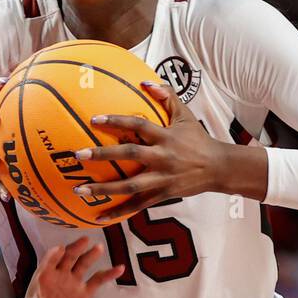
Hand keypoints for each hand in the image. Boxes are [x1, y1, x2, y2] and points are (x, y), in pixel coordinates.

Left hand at [16, 237, 124, 297]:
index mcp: (44, 276)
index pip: (49, 261)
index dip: (54, 255)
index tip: (60, 249)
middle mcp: (59, 275)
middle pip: (69, 257)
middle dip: (75, 248)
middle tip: (85, 240)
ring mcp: (73, 282)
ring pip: (83, 264)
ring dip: (90, 255)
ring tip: (99, 248)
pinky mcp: (84, 293)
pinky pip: (98, 280)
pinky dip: (108, 274)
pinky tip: (119, 268)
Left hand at [72, 81, 262, 222]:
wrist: (219, 168)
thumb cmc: (198, 139)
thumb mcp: (185, 115)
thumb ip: (166, 96)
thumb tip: (145, 81)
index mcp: (165, 136)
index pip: (138, 125)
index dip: (117, 121)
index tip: (94, 119)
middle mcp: (162, 157)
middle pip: (130, 155)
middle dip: (103, 155)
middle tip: (78, 154)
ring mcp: (161, 179)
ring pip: (129, 186)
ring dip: (103, 189)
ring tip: (79, 189)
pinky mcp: (162, 196)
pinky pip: (137, 205)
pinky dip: (118, 212)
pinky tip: (98, 217)